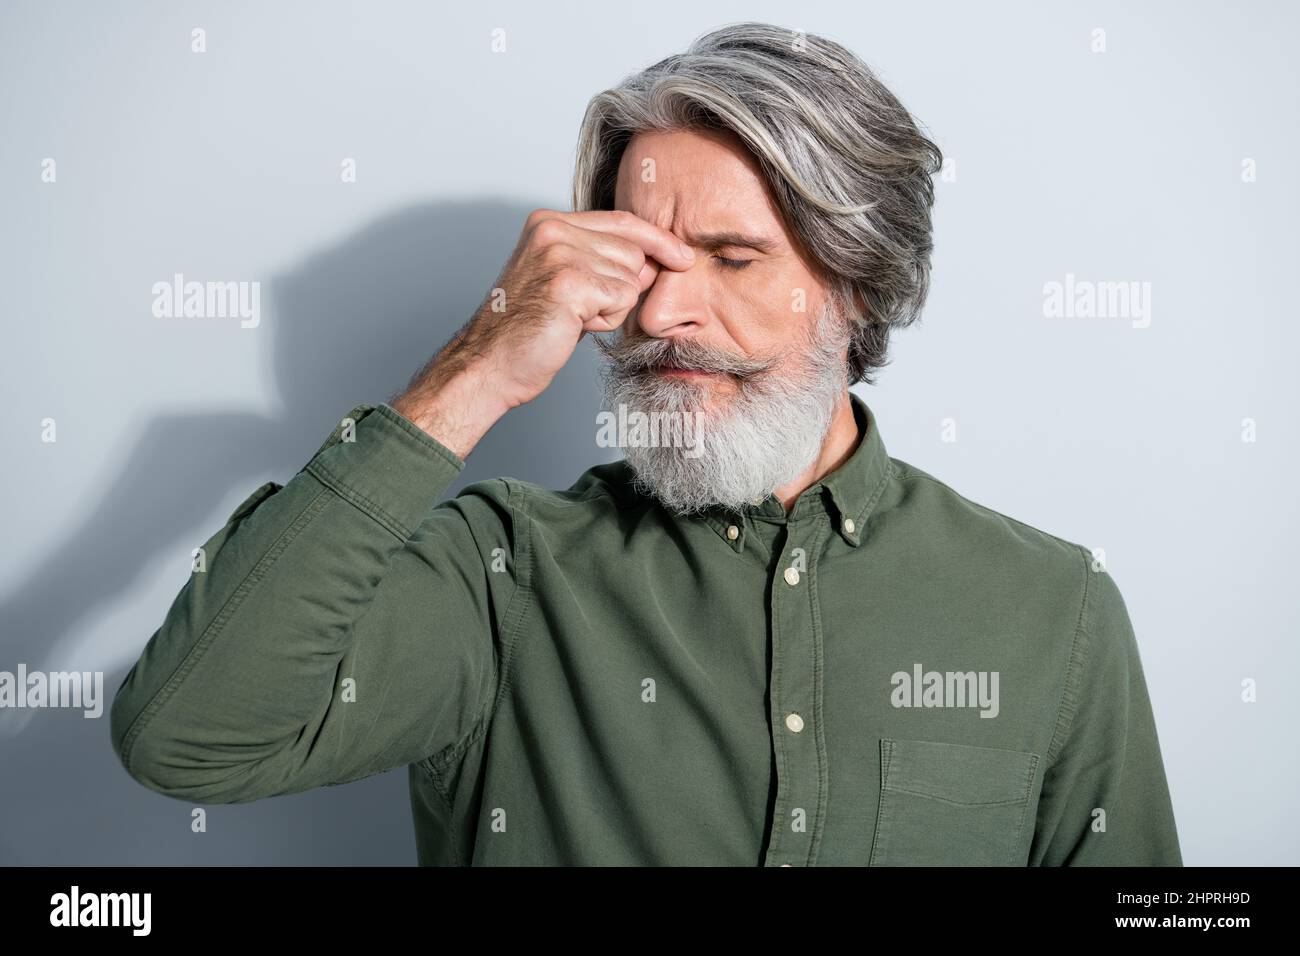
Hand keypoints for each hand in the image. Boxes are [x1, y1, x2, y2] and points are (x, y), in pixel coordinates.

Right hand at [390, 209, 695, 455]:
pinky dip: (605, 321)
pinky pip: (623, 299)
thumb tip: (657, 258)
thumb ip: (603, 262)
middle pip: (633, 251)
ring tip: (571, 318)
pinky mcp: (569, 282)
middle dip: (620, 288)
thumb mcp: (566, 282)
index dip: (656, 240)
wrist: (489, 364)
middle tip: (578, 310)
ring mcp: (559, 253)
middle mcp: (552, 229)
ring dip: (611, 308)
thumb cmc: (527, 331)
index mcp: (548, 222)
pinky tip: (572, 326)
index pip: (621, 221)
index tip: (682, 255)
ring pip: (631, 277)